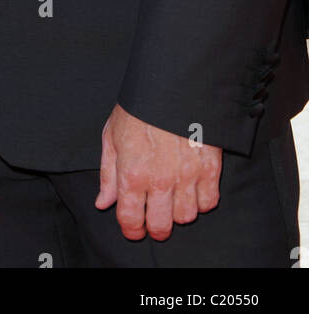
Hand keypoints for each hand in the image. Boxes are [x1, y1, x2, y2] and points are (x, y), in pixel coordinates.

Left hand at [95, 103, 221, 241]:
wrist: (172, 83)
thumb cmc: (139, 107)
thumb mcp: (112, 135)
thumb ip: (108, 174)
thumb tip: (104, 202)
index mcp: (132, 173)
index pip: (131, 220)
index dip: (131, 230)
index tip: (133, 229)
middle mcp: (160, 180)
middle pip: (161, 226)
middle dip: (155, 228)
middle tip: (155, 221)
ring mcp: (188, 176)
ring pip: (186, 217)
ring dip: (178, 212)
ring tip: (173, 198)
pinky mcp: (210, 167)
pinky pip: (209, 202)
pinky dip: (202, 201)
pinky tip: (193, 188)